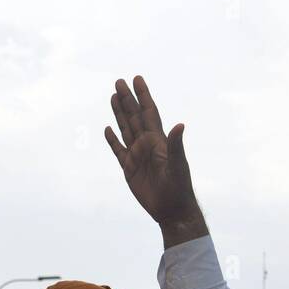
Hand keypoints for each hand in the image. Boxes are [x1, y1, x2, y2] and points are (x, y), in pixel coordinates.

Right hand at [105, 75, 207, 246]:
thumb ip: (176, 145)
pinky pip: (118, 150)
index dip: (144, 96)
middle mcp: (147, 144)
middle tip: (119, 81)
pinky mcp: (129, 168)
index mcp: (158, 140)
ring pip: (125, 129)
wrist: (171, 210)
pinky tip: (108, 129)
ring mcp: (137, 155)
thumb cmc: (179, 188)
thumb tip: (180, 124)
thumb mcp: (178, 165)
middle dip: (128, 99)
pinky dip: (113, 139)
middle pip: (135, 116)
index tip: (137, 79)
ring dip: (119, 113)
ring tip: (114, 96)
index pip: (150, 112)